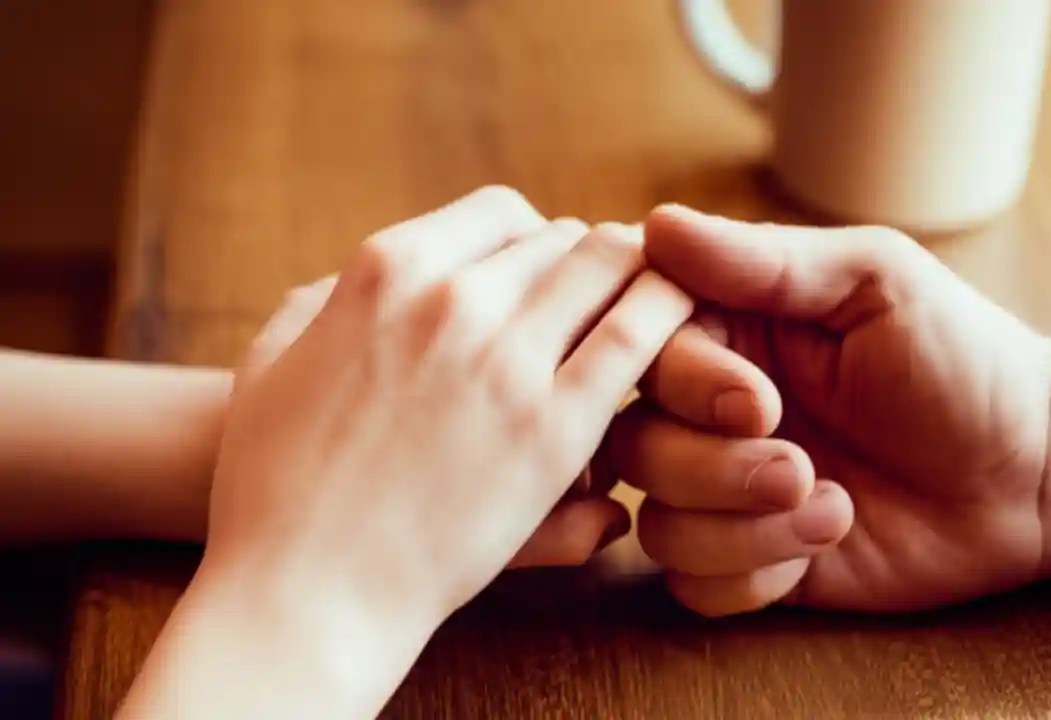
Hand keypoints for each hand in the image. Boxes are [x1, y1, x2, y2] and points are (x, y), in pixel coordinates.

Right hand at [121, 187, 691, 717]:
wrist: (305, 589)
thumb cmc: (274, 487)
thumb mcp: (271, 367)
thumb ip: (314, 308)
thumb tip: (341, 285)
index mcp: (385, 270)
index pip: (501, 213)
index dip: (533, 243)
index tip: (545, 281)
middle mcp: (451, 297)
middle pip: (561, 239)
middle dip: (584, 268)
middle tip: (600, 307)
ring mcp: (506, 358)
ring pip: (608, 265)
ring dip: (632, 280)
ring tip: (648, 309)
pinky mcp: (555, 427)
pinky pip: (638, 335)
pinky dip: (668, 313)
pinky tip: (683, 324)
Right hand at [605, 206, 1050, 615]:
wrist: (1035, 473)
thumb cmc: (964, 359)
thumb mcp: (876, 283)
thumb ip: (765, 261)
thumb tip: (656, 224)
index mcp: (732, 331)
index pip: (643, 352)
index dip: (685, 387)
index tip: (760, 404)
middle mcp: (714, 412)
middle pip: (635, 447)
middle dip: (715, 472)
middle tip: (802, 470)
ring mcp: (731, 492)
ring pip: (660, 525)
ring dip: (743, 530)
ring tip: (835, 511)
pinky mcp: (755, 562)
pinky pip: (695, 588)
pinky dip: (751, 578)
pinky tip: (823, 547)